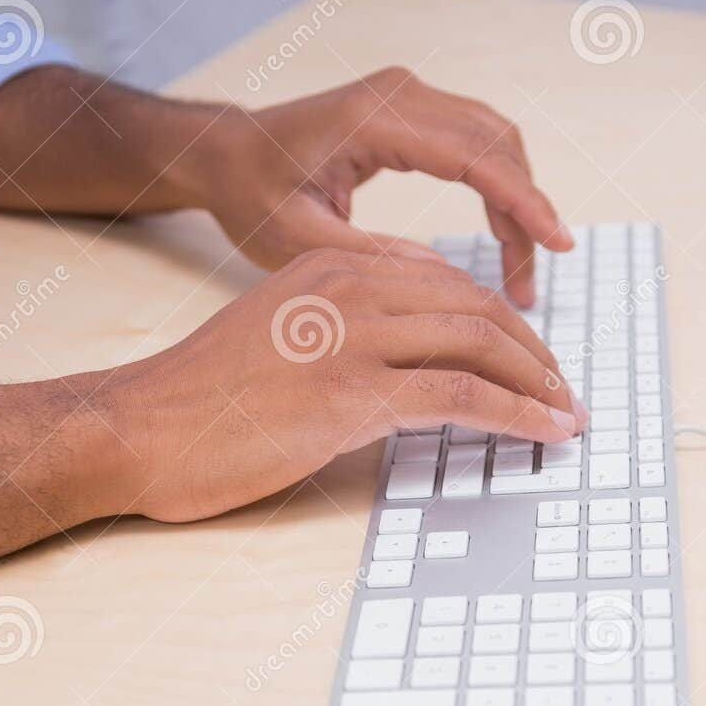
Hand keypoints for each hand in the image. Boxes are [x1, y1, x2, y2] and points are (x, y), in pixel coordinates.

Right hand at [109, 247, 586, 523]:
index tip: (531, 361)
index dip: (501, 323)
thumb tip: (396, 375)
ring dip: (538, 381)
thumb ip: (335, 341)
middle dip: (533, 351)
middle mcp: (346, 291)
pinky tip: (545, 431)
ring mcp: (349, 338)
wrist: (138, 428)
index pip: (444, 283)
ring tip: (568, 414)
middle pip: (473, 306)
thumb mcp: (275, 347)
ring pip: (477, 342)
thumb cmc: (198, 404)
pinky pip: (459, 394)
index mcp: (330, 274)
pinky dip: (515, 412)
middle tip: (564, 391)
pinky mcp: (350, 394)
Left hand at [194, 68, 572, 304]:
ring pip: (494, 145)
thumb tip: (445, 286)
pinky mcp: (410, 114)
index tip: (556, 243)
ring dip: (516, 207)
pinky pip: (475, 147)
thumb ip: (373, 259)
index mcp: (374, 119)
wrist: (227, 156)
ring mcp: (408, 99)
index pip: (474, 156)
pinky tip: (501, 242)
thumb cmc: (254, 196)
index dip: (522, 202)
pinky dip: (498, 192)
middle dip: (525, 216)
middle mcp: (400, 96)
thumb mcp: (303, 242)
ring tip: (517, 279)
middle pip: (496, 146)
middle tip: (528, 288)